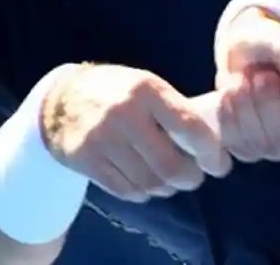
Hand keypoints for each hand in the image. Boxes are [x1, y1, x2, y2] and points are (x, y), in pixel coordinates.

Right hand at [41, 64, 232, 203]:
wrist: (61, 98)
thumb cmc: (116, 92)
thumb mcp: (146, 87)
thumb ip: (176, 111)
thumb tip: (214, 144)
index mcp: (147, 90)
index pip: (190, 128)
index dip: (211, 153)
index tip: (219, 165)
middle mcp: (124, 113)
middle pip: (171, 166)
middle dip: (190, 178)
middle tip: (193, 177)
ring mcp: (102, 139)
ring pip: (150, 183)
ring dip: (166, 187)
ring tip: (167, 179)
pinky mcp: (86, 160)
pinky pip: (127, 191)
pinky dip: (142, 192)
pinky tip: (143, 181)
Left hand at [212, 6, 279, 162]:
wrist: (241, 47)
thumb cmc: (273, 44)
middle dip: (267, 103)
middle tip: (260, 73)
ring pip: (262, 146)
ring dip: (244, 107)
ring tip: (242, 78)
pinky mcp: (251, 148)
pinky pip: (238, 146)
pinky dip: (227, 117)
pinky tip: (227, 93)